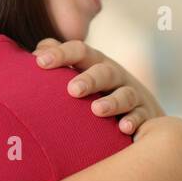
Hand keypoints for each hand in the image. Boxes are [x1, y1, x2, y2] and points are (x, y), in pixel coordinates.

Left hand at [34, 38, 164, 135]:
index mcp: (95, 63)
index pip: (79, 52)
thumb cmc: (98, 91)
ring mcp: (133, 94)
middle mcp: (115, 75)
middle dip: (89, 79)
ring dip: (112, 102)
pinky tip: (125, 129)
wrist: (141, 111)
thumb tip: (35, 54)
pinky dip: (134, 121)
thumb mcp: (81, 72)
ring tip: (97, 110)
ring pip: (125, 95)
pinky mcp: (146, 115)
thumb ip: (60, 61)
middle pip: (104, 72)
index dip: (60, 54)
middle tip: (72, 90)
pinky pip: (141, 117)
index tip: (39, 62)